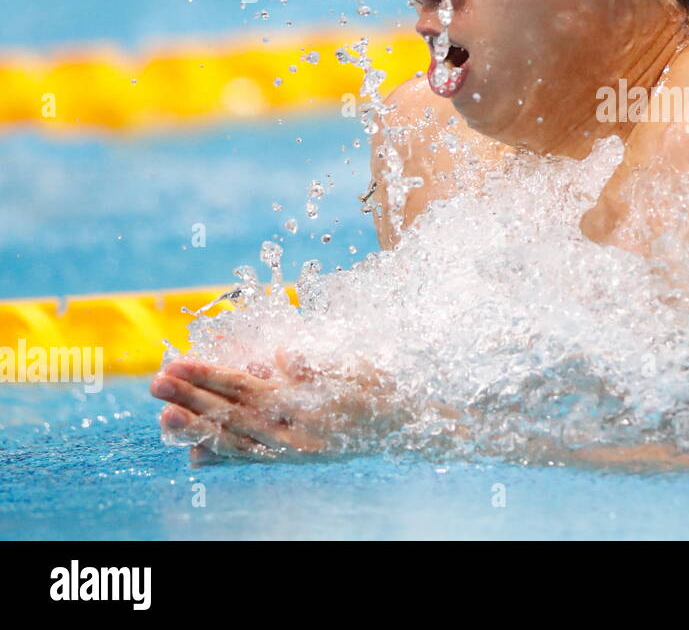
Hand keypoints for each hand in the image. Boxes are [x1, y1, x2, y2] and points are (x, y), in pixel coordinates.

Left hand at [150, 351, 392, 463]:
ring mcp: (291, 450)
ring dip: (196, 429)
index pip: (245, 386)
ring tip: (163, 418)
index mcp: (305, 403)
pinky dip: (221, 457)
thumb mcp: (355, 368)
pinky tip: (193, 454)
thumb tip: (285, 357)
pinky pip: (250, 460)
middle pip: (232, 413)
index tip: (177, 364)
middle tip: (155, 383)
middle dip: (191, 398)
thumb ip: (317, 365)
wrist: (403, 426)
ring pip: (235, 441)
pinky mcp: (292, 460)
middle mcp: (294, 432)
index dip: (208, 376)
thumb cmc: (380, 388)